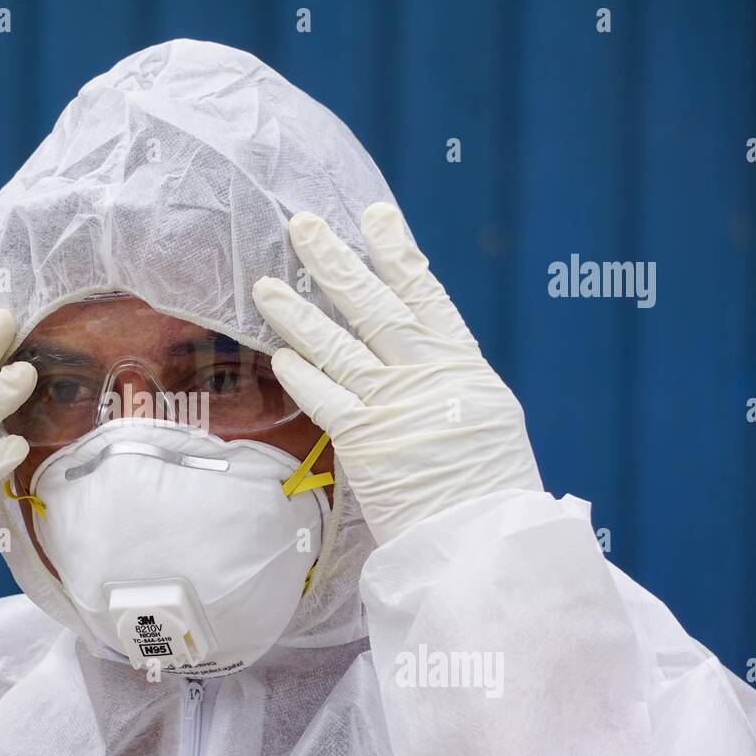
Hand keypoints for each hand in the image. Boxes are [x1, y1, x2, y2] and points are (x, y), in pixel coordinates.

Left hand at [252, 204, 541, 544]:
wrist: (487, 539)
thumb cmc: (489, 487)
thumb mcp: (485, 419)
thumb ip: (447, 384)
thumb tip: (413, 360)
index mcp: (464, 366)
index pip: (426, 295)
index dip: (398, 253)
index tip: (374, 216)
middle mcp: (429, 376)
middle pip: (374, 307)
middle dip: (336, 263)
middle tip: (303, 225)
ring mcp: (395, 406)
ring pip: (338, 346)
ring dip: (299, 313)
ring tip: (265, 285)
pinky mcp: (366, 442)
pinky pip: (325, 398)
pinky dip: (302, 374)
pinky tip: (279, 353)